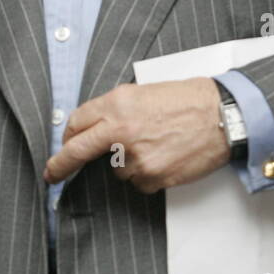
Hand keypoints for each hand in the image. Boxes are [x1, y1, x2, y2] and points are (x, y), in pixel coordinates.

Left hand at [43, 77, 231, 194]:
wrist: (222, 116)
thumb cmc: (189, 100)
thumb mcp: (145, 92)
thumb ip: (117, 109)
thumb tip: (96, 126)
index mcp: (117, 104)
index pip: (77, 122)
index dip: (69, 135)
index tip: (64, 144)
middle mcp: (120, 130)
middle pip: (77, 151)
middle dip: (59, 165)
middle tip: (51, 174)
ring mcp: (135, 157)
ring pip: (117, 170)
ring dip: (128, 163)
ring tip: (156, 145)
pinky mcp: (151, 176)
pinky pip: (139, 182)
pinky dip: (148, 174)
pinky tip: (166, 158)